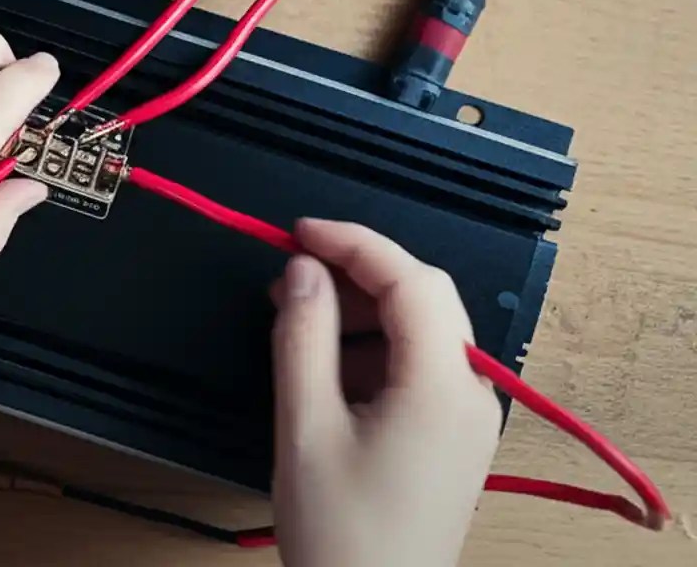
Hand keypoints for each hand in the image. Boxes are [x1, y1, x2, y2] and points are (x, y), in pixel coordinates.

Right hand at [270, 218, 501, 566]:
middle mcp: (470, 393)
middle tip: (292, 271)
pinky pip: (421, 367)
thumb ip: (303, 337)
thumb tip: (301, 271)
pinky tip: (328, 367)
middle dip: (358, 273)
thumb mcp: (306, 428)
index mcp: (441, 386)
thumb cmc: (340, 532)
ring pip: (423, 329)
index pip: (409, 280)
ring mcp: (468, 417)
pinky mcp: (454, 437)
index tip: (296, 230)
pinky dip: (375, 349)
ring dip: (364, 311)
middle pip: (424, 297)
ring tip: (300, 322)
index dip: (352, 242)